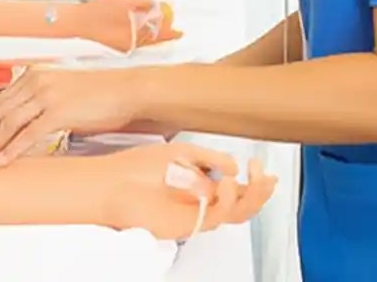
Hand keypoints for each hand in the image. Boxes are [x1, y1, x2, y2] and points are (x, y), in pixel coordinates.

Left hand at [0, 67, 140, 167]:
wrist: (128, 90)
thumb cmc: (100, 93)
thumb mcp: (62, 91)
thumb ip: (40, 101)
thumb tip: (22, 122)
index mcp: (34, 74)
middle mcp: (36, 81)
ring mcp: (47, 95)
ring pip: (8, 122)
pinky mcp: (59, 112)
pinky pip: (28, 134)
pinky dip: (11, 149)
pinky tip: (2, 160)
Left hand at [97, 142, 277, 239]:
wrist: (111, 184)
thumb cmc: (136, 167)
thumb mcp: (179, 153)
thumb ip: (208, 159)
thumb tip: (233, 166)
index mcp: (200, 184)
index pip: (236, 188)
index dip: (255, 182)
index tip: (264, 168)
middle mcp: (201, 202)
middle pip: (244, 205)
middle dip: (261, 190)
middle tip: (264, 173)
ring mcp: (196, 214)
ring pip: (237, 214)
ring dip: (252, 194)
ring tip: (250, 174)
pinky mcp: (188, 224)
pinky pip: (219, 218)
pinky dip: (228, 200)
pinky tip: (226, 182)